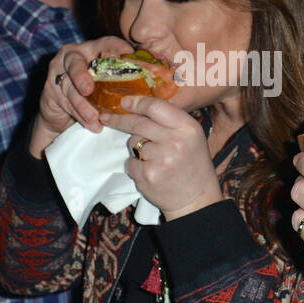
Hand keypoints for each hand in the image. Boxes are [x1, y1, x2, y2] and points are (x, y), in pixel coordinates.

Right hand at [31, 36, 134, 155]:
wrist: (61, 112)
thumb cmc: (93, 94)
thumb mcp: (108, 81)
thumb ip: (127, 76)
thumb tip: (164, 78)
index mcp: (91, 49)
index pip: (105, 43)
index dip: (116, 47)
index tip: (127, 54)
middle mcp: (72, 56)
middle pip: (75, 62)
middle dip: (81, 76)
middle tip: (89, 89)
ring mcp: (58, 73)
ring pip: (70, 88)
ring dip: (83, 105)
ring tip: (96, 119)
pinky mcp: (50, 91)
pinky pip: (66, 103)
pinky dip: (80, 115)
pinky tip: (92, 125)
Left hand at [99, 94, 222, 220]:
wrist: (197, 200)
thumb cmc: (192, 165)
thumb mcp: (191, 137)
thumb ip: (170, 121)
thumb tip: (138, 106)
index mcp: (188, 128)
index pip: (155, 107)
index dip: (136, 103)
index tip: (123, 102)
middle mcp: (176, 141)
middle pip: (138, 123)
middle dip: (120, 120)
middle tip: (107, 118)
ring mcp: (161, 159)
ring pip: (133, 143)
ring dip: (136, 149)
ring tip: (154, 159)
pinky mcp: (148, 175)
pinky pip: (130, 163)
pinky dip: (135, 166)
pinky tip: (151, 172)